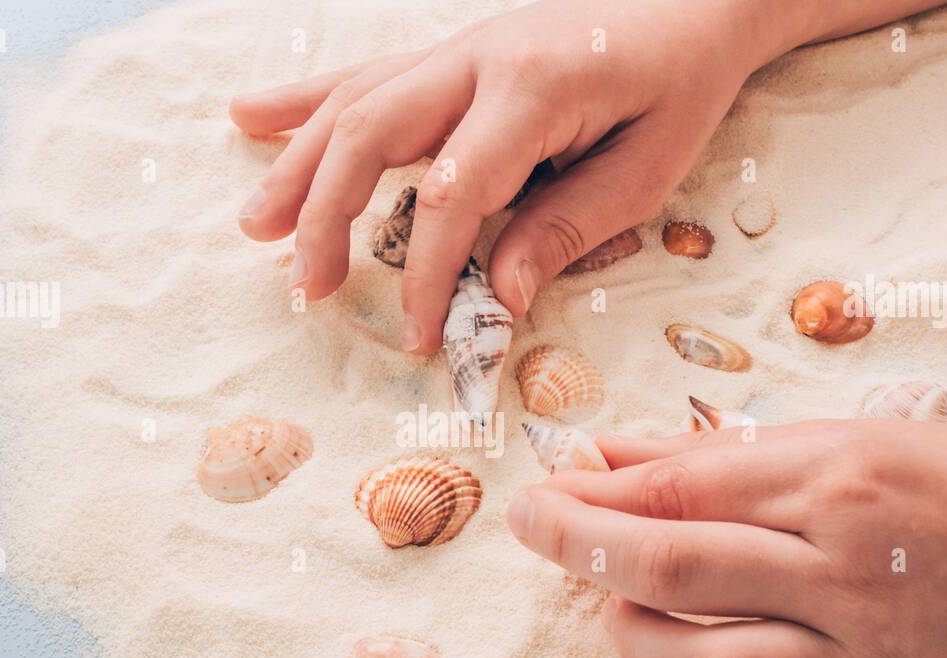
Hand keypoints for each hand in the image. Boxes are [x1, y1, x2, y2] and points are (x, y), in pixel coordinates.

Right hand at [230, 0, 773, 351]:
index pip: (455, 192)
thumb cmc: (677, 87)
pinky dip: (305, 100)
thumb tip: (500, 296)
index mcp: (532, 88)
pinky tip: (253, 117)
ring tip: (255, 226)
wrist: (693, 2)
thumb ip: (568, 227)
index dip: (428, 273)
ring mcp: (457, 48)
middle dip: (328, 215)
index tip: (417, 334)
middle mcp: (478, 58)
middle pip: (371, 132)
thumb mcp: (645, 168)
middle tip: (305, 286)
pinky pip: (365, 74)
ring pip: (353, 101)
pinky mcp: (450, 53)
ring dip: (297, 164)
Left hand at [506, 421, 946, 657]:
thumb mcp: (856, 439)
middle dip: (582, 548)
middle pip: (677, 570)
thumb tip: (608, 455)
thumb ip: (725, 453)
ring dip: (637, 645)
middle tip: (533, 528)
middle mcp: (844, 573)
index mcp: (837, 485)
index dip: (592, 494)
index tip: (540, 492)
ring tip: (628, 618)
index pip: (679, 490)